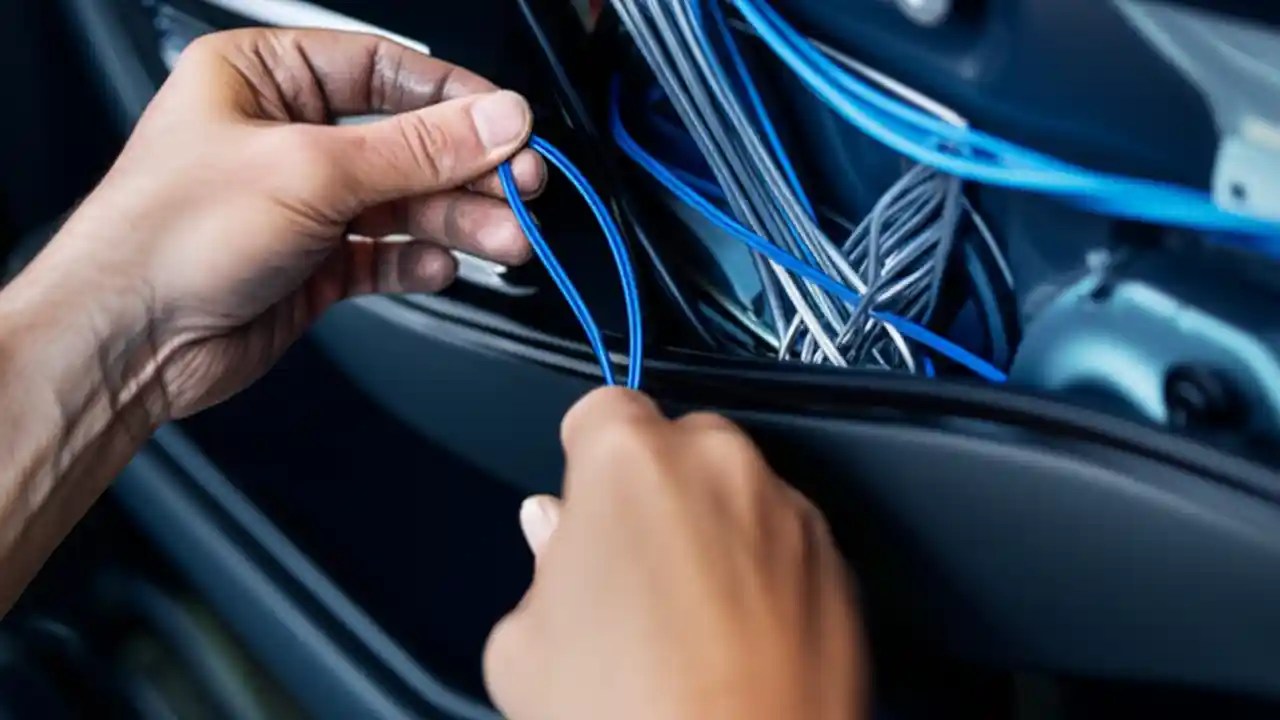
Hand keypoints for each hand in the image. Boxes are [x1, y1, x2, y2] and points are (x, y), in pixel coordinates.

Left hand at [5, 28, 543, 422]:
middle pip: (406, 140)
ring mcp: (304, 203)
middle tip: (522, 189)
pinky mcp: (315, 264)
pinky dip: (418, 261)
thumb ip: (417, 149)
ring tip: (505, 240)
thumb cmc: (168, 236)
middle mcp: (286, 135)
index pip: (382, 69)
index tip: (508, 123)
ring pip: (405, 202)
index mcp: (264, 78)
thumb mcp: (310, 171)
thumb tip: (496, 119)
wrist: (127, 344)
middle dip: (467, 169)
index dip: (453, 96)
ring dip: (459, 221)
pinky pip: (386, 254)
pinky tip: (440, 266)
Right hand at [484, 389, 869, 719]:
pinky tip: (730, 642)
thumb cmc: (636, 715)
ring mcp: (788, 512)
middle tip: (628, 575)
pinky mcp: (838, 564)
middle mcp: (719, 466)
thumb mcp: (525, 647)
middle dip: (653, 496)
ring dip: (712, 534)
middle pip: (674, 448)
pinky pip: (785, 546)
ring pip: (735, 496)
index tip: (584, 495)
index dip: (586, 455)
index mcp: (630, 460)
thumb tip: (551, 537)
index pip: (600, 408)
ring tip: (682, 624)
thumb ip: (540, 562)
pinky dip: (763, 575)